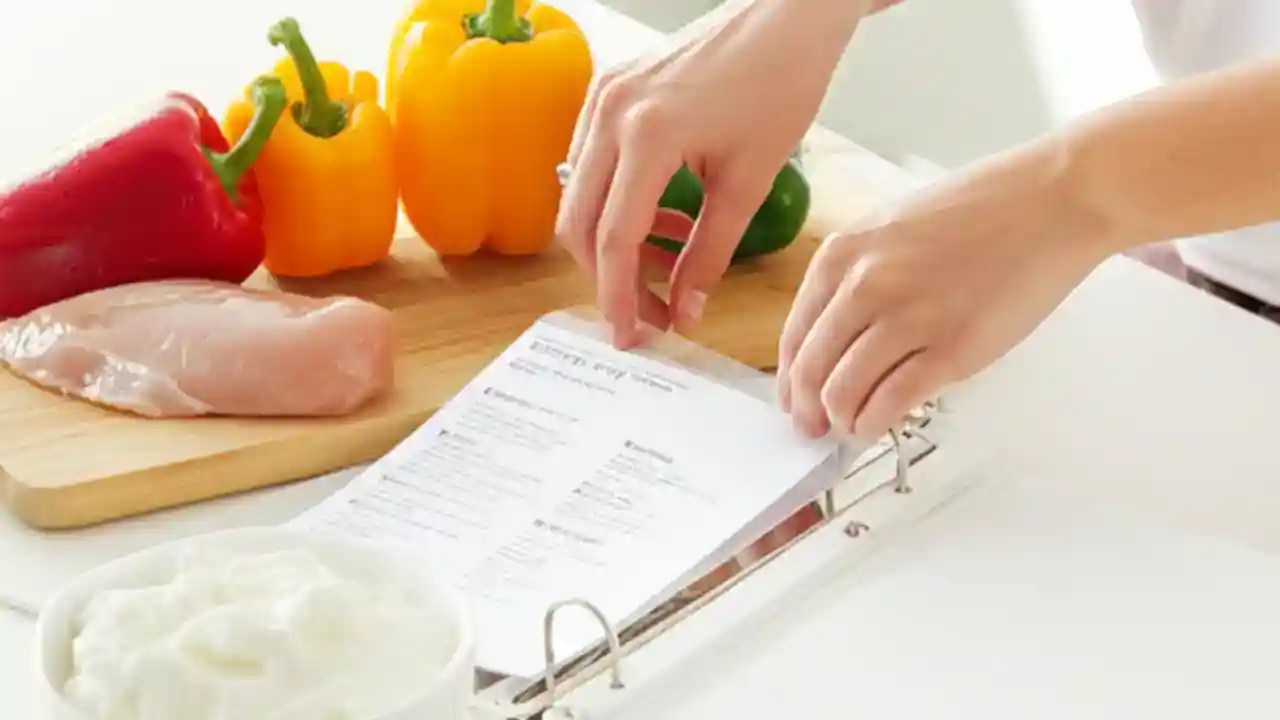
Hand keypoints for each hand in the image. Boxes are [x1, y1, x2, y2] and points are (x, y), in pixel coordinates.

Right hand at [556, 0, 887, 347]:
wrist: (785, 14)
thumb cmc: (780, 82)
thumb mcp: (748, 182)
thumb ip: (709, 253)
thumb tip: (686, 311)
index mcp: (647, 135)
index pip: (613, 238)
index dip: (620, 296)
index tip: (633, 334)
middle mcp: (610, 113)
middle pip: (578, 223)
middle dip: (609, 276)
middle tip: (650, 310)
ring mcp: (602, 96)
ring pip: (578, 196)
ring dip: (614, 240)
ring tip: (672, 256)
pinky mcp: (607, 89)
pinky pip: (590, 163)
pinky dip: (617, 201)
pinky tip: (665, 212)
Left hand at [778, 140, 1118, 438]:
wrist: (1052, 201)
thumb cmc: (983, 211)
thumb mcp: (893, 229)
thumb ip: (859, 277)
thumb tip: (837, 336)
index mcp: (842, 255)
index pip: (795, 334)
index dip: (790, 378)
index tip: (793, 399)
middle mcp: (864, 286)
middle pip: (812, 370)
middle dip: (808, 410)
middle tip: (815, 427)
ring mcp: (906, 318)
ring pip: (844, 392)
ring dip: (842, 420)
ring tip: (852, 427)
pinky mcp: (951, 349)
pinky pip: (892, 402)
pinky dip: (875, 423)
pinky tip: (878, 425)